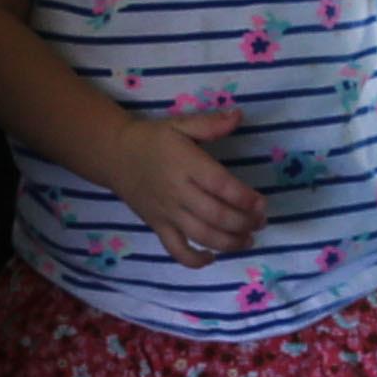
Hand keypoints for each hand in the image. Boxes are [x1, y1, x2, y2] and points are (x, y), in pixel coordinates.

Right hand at [101, 103, 262, 260]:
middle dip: (244, 222)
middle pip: (216, 215)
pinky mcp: (158, 227)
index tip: (262, 203)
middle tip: (261, 222)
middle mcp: (178, 192)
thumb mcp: (181, 124)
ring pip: (202, 235)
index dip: (244, 198)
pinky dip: (195, 260)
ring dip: (230, 243)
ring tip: (248, 239)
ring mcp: (167, 213)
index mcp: (186, 164)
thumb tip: (239, 116)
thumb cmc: (153, 139)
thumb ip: (211, 124)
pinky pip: (177, 250)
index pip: (221, 185)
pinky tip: (212, 257)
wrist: (115, 155)